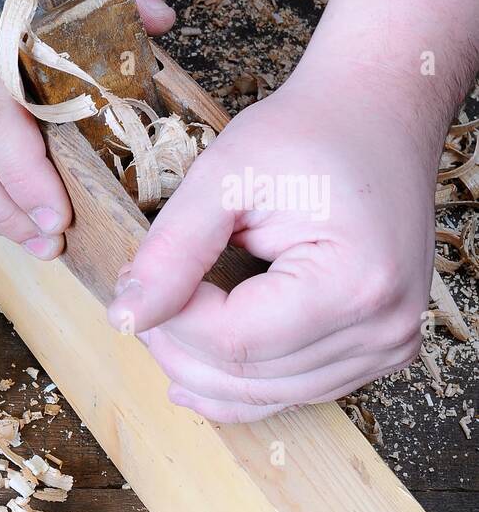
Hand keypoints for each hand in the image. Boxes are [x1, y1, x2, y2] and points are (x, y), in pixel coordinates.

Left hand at [107, 63, 436, 422]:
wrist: (375, 117)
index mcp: (356, 283)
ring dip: (201, 371)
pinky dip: (237, 385)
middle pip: (246, 376)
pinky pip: (292, 390)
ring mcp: (388, 345)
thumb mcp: (223, 178)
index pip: (232, 341)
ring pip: (264, 394)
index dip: (170, 321)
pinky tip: (191, 375)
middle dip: (176, 347)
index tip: (134, 284)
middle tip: (137, 305)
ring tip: (163, 328)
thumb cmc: (306, 136)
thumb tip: (124, 318)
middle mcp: (384, 327)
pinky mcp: (379, 350)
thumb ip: (172, 252)